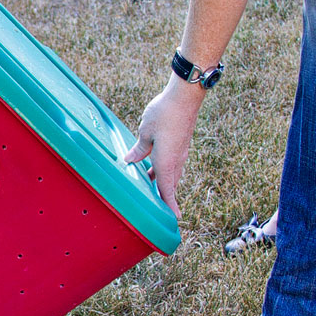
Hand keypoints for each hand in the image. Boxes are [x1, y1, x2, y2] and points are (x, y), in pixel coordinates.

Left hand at [122, 77, 205, 217]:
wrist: (185, 96)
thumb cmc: (165, 113)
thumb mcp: (145, 132)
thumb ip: (138, 149)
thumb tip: (130, 160)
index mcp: (166, 161)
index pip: (166, 190)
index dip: (169, 205)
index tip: (174, 219)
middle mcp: (177, 160)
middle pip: (170, 184)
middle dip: (165, 196)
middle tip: (161, 208)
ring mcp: (181, 151)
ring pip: (172, 172)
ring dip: (163, 181)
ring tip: (151, 186)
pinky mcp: (182, 143)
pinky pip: (173, 162)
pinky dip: (165, 169)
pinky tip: (154, 164)